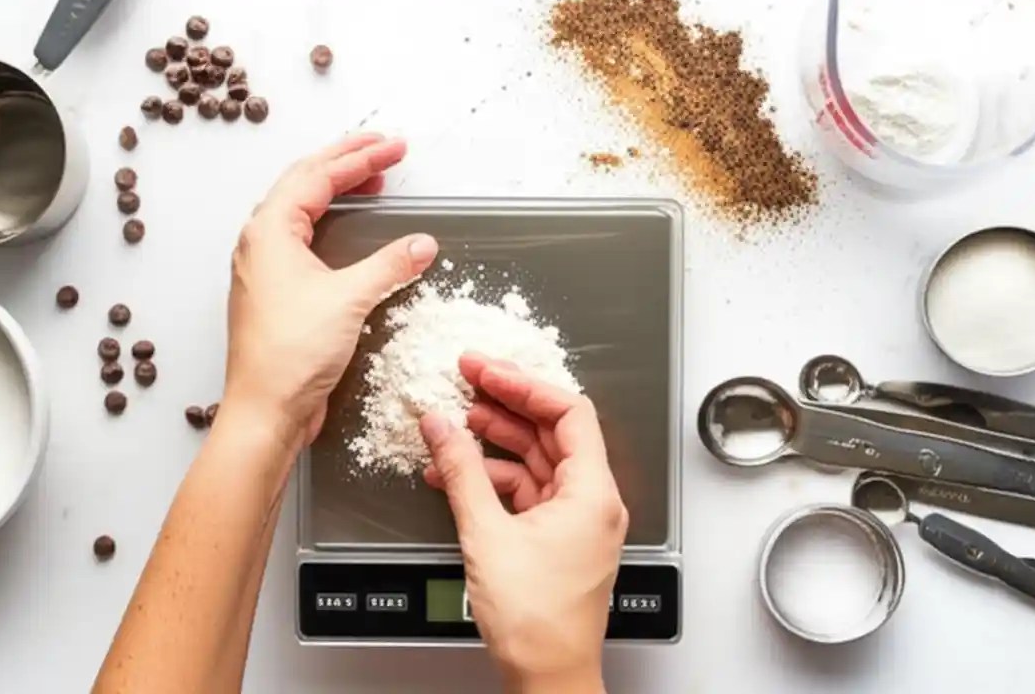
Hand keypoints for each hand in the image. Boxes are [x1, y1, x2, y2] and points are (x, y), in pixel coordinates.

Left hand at [225, 133, 437, 442]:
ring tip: (371, 182)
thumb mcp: (350, 299)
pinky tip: (350, 233)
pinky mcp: (275, 292)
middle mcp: (260, 243)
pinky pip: (303, 240)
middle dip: (347, 162)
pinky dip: (330, 224)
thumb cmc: (290, 354)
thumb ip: (390, 265)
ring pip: (301, 210)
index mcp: (269, 231)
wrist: (265, 410)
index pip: (319, 176)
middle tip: (383, 149)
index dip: (361, 158)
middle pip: (304, 183)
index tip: (395, 148)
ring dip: (336, 190)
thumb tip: (422, 245)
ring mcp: (264, 267)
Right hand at [421, 353, 626, 693]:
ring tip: (456, 425)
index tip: (486, 370)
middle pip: (552, 430)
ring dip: (495, 441)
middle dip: (506, 404)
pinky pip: (526, 491)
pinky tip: (458, 474)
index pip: (568, 411)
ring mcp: (575, 519)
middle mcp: (592, 501)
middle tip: (468, 380)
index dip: (524, 384)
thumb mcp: (486, 534)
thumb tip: (442, 427)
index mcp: (592, 492)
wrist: (548, 677)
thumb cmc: (538, 622)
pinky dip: (493, 478)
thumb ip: (461, 472)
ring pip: (536, 460)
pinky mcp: (557, 537)